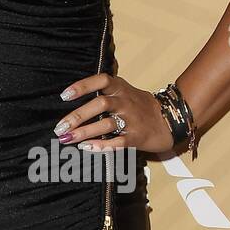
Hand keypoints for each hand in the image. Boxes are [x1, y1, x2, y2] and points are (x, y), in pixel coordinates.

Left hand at [54, 73, 173, 153]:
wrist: (170, 119)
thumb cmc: (139, 105)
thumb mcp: (124, 91)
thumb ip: (104, 92)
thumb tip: (71, 100)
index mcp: (120, 87)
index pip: (101, 80)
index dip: (82, 86)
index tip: (64, 96)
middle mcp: (126, 101)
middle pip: (100, 104)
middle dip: (77, 116)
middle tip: (60, 127)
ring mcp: (132, 119)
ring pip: (106, 124)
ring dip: (84, 132)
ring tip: (67, 139)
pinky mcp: (137, 137)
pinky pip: (118, 142)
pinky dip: (101, 145)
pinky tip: (86, 148)